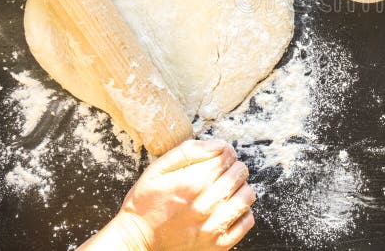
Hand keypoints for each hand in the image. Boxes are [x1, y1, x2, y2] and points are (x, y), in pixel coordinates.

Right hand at [80, 140, 255, 250]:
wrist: (136, 241)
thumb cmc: (146, 203)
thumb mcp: (157, 170)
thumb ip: (189, 151)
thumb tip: (218, 144)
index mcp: (192, 183)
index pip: (227, 156)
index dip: (224, 151)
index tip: (217, 156)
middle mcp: (206, 205)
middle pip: (240, 173)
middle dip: (233, 167)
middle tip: (220, 173)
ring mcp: (214, 227)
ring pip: (248, 196)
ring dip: (240, 188)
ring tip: (225, 190)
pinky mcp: (219, 245)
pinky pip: (247, 221)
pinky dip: (241, 212)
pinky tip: (226, 209)